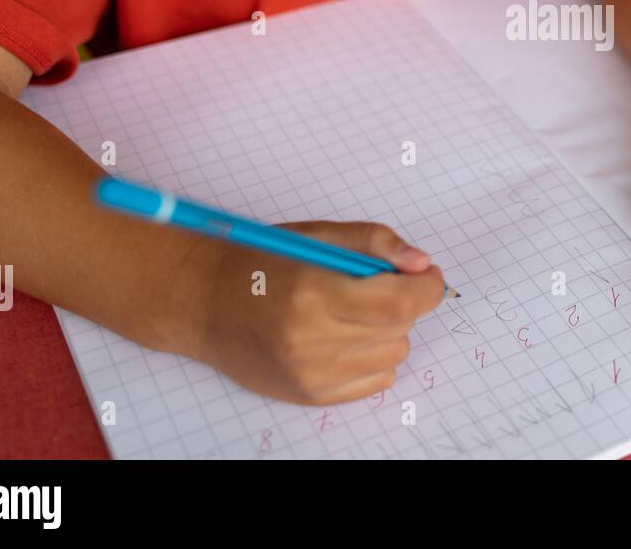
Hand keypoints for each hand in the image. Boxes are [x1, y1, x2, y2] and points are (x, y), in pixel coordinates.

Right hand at [184, 221, 445, 404]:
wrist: (204, 303)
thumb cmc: (263, 263)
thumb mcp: (319, 235)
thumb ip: (375, 242)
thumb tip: (421, 263)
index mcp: (313, 292)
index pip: (400, 301)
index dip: (427, 287)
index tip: (427, 275)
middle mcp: (311, 339)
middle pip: (400, 328)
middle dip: (403, 302)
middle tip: (377, 285)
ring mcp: (310, 373)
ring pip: (393, 355)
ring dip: (388, 330)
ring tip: (353, 311)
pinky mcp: (309, 395)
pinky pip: (376, 382)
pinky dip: (374, 358)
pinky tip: (346, 336)